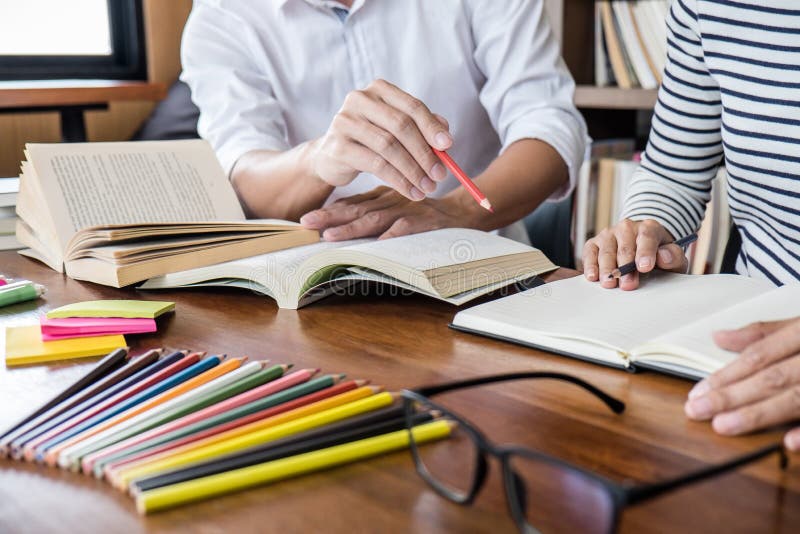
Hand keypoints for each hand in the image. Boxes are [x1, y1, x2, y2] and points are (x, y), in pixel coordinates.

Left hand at [300, 186, 469, 240]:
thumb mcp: (396, 207)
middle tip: (306, 223)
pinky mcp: (425, 221)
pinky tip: (375, 244)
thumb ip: (372, 209)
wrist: (463, 213)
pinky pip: (406, 228)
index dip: (329, 211)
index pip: (352, 203)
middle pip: (357, 209)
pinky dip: (391, 236)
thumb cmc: (424, 214)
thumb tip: (339, 218)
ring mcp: (408, 210)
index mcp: (383, 196)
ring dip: (352, 228)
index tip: (306, 219)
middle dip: (330, 217)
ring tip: (330, 236)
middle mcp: (392, 200)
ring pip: (376, 219)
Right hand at [309, 78, 451, 200]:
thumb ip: (421, 128)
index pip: (412, 106)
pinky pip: (376, 164)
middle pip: (401, 126)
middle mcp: (360, 100)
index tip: (448, 146)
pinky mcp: (338, 146)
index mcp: (379, 90)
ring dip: (413, 170)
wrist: (331, 157)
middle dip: (424, 153)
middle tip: (440, 175)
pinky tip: (410, 191)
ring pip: (389, 147)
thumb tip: (446, 136)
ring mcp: (345, 121)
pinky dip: (398, 180)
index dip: (432, 127)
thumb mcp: (396, 131)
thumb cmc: (370, 141)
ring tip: (427, 187)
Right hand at [582, 219, 687, 289]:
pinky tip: (593, 276)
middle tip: (628, 285)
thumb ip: (673, 257)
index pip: (646, 237)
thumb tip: (663, 256)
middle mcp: (627, 227)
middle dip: (625, 268)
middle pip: (625, 248)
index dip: (645, 252)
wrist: (642, 248)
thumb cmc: (658, 256)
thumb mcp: (673, 258)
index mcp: (649, 228)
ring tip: (609, 283)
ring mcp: (608, 234)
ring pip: (606, 252)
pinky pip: (590, 253)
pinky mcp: (594, 243)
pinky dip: (590, 265)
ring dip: (607, 269)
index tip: (644, 267)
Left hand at [684, 318, 799, 450]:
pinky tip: (788, 443)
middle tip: (697, 410)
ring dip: (757, 414)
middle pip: (770, 378)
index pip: (758, 356)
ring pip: (794, 398)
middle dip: (731, 396)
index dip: (725, 375)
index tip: (697, 392)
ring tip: (723, 425)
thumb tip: (719, 337)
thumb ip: (763, 333)